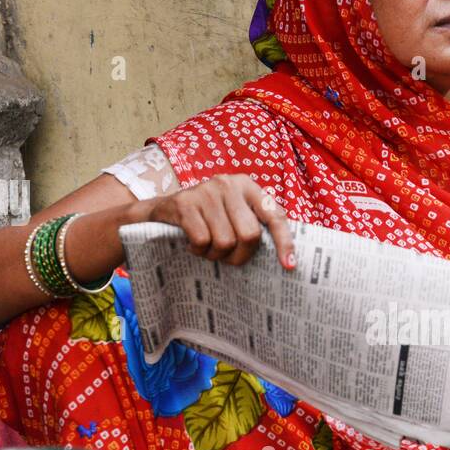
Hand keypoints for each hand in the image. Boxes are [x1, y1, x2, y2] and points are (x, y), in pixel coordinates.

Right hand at [138, 173, 294, 267]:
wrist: (162, 211)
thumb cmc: (207, 218)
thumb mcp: (233, 213)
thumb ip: (256, 223)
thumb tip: (286, 256)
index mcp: (248, 186)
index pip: (274, 216)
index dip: (284, 242)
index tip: (288, 265)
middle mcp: (229, 184)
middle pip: (249, 235)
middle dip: (240, 255)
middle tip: (228, 258)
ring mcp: (206, 191)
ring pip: (225, 242)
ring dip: (216, 254)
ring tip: (208, 248)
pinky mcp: (185, 203)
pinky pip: (202, 241)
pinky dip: (198, 251)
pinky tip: (193, 244)